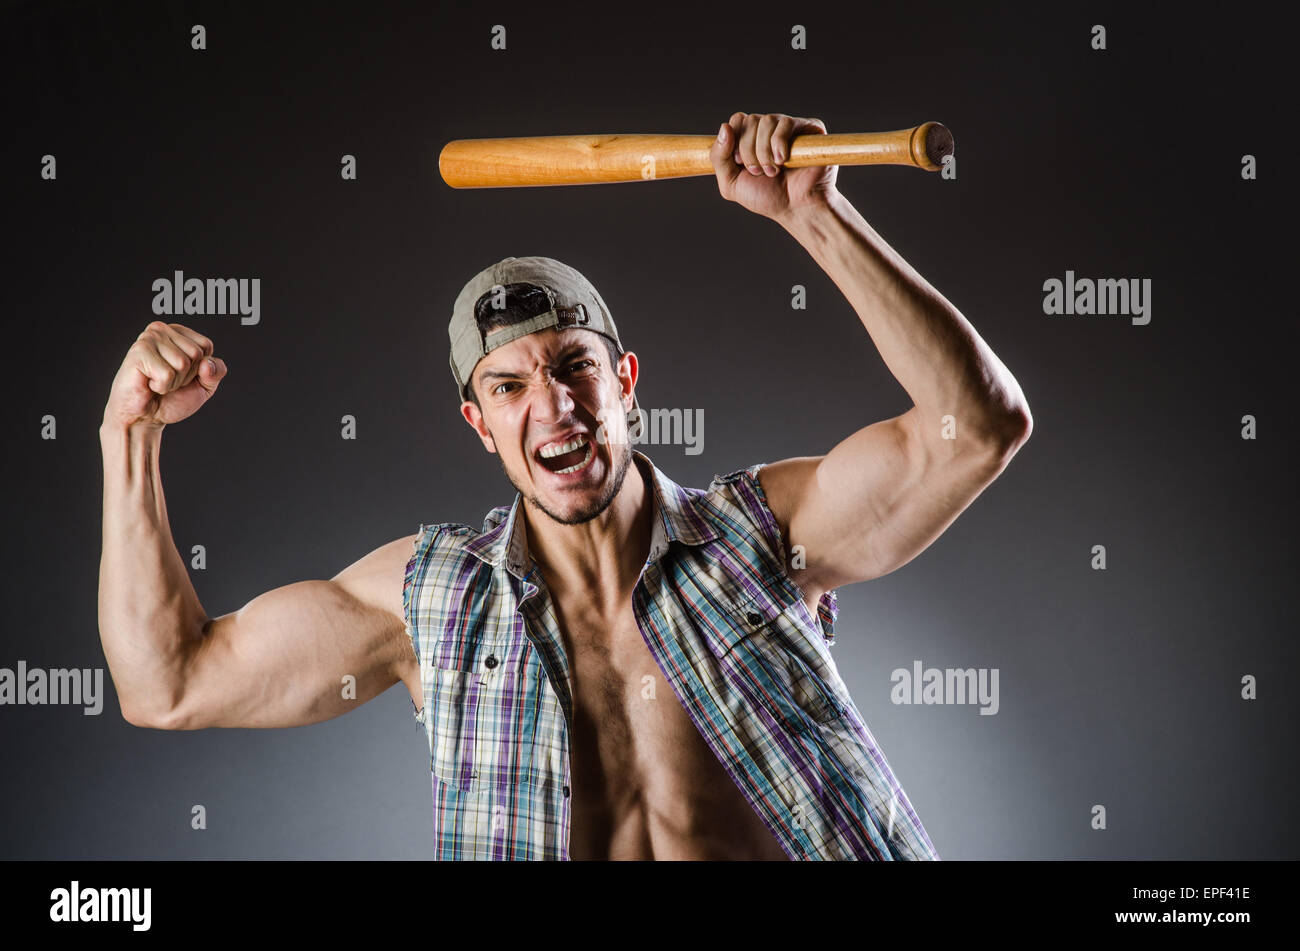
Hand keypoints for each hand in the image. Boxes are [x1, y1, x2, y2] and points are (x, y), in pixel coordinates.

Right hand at [103, 321, 226, 429]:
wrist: (145, 416)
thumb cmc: (172, 398)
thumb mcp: (205, 385)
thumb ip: (216, 371)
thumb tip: (207, 363)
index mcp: (179, 333)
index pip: (206, 346)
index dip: (200, 368)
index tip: (181, 374)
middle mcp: (162, 330)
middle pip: (196, 354)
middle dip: (186, 375)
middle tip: (167, 380)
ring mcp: (149, 338)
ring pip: (182, 363)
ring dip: (173, 382)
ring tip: (157, 382)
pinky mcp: (138, 352)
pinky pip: (166, 374)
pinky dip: (162, 386)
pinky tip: (149, 384)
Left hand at [709, 111, 838, 222]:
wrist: (796, 208)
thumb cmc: (767, 198)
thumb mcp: (731, 183)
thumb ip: (719, 157)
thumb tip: (724, 127)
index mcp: (752, 138)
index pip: (737, 120)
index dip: (735, 141)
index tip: (741, 164)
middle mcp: (770, 130)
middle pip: (750, 120)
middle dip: (749, 151)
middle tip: (759, 172)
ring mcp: (789, 128)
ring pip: (767, 121)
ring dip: (764, 152)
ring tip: (773, 171)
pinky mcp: (808, 128)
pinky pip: (786, 123)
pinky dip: (779, 144)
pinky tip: (783, 161)